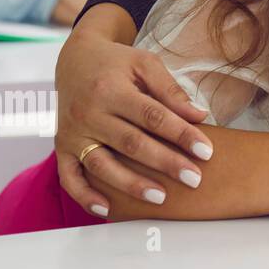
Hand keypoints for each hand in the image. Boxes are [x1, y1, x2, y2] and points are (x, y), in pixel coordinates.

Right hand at [56, 4, 215, 215]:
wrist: (75, 59)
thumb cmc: (117, 63)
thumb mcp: (145, 64)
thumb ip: (171, 91)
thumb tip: (200, 116)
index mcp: (111, 90)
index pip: (152, 116)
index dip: (181, 134)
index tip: (206, 151)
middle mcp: (88, 113)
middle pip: (131, 144)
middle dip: (165, 163)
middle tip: (194, 179)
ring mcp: (72, 133)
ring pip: (102, 165)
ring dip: (131, 184)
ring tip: (161, 197)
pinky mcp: (62, 147)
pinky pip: (69, 177)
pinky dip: (84, 196)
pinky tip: (107, 210)